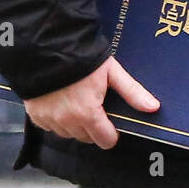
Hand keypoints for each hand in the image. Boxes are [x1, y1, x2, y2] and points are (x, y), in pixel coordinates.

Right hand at [23, 56, 159, 149]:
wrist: (48, 46)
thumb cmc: (82, 57)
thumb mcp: (112, 72)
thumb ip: (132, 92)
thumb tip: (153, 107)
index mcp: (88, 114)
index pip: (105, 141)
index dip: (112, 132)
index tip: (111, 121)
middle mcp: (66, 122)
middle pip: (87, 138)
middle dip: (94, 127)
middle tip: (95, 105)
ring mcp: (48, 120)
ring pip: (68, 134)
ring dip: (74, 124)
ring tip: (77, 101)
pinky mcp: (35, 115)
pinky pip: (50, 127)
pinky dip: (56, 119)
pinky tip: (61, 101)